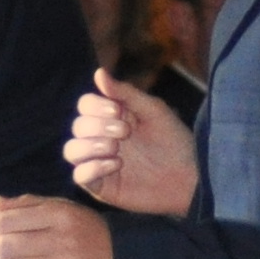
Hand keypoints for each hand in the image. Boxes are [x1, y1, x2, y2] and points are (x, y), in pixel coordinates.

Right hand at [63, 72, 199, 214]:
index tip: (118, 112)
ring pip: (71, 150)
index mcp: (112, 119)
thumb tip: (98, 72)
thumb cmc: (174, 142)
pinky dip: (93, 167)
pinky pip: (78, 176)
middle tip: (125, 132)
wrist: (189, 177)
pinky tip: (116, 165)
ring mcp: (99, 163)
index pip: (85, 105)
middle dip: (98, 126)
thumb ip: (125, 92)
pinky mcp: (101, 186)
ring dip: (90, 146)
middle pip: (77, 126)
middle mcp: (102, 139)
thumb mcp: (152, 110)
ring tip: (116, 149)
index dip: (95, 106)